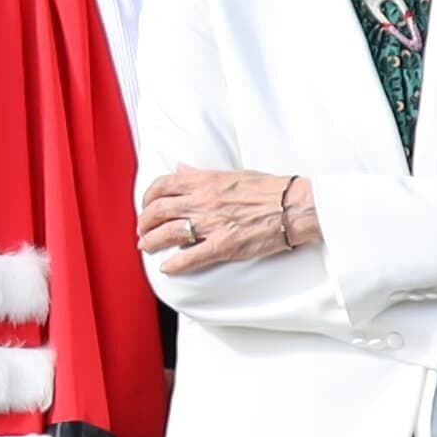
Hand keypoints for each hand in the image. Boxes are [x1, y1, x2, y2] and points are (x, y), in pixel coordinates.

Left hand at [140, 166, 311, 274]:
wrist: (294, 205)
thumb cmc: (269, 189)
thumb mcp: (231, 173)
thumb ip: (201, 173)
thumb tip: (179, 167)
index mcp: (204, 181)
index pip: (162, 186)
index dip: (147, 198)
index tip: (146, 207)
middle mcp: (203, 200)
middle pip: (158, 210)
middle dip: (144, 223)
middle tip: (142, 231)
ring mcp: (212, 224)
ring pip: (167, 233)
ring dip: (151, 242)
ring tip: (147, 247)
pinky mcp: (224, 245)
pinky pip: (191, 257)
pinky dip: (174, 265)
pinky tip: (167, 269)